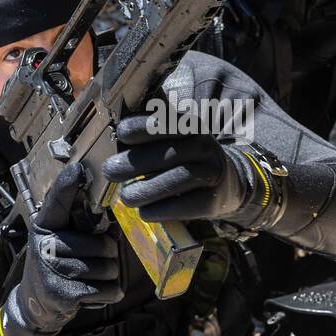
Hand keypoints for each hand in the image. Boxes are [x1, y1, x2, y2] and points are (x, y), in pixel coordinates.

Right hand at [10, 161, 121, 335]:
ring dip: (110, 276)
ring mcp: (52, 270)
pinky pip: (106, 289)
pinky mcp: (63, 293)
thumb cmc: (57, 266)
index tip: (78, 169)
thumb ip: (83, 228)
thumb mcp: (62, 242)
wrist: (35, 304)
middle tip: (95, 262)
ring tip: (92, 278)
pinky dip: (109, 293)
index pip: (58, 201)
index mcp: (46, 226)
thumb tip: (114, 226)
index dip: (69, 185)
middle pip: (104, 245)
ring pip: (109, 268)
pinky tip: (94, 293)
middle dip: (110, 255)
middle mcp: (46, 245)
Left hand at [103, 113, 251, 223]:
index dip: (145, 126)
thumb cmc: (186, 160)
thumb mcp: (174, 141)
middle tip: (110, 170)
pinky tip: (145, 213)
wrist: (226, 184)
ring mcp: (212, 173)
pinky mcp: (213, 200)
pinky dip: (163, 210)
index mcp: (190, 127)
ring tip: (126, 197)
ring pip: (179, 179)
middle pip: (170, 153)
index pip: (168, 122)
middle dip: (136, 162)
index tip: (122, 133)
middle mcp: (204, 147)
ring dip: (148, 189)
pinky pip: (188, 205)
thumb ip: (148, 137)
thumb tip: (110, 145)